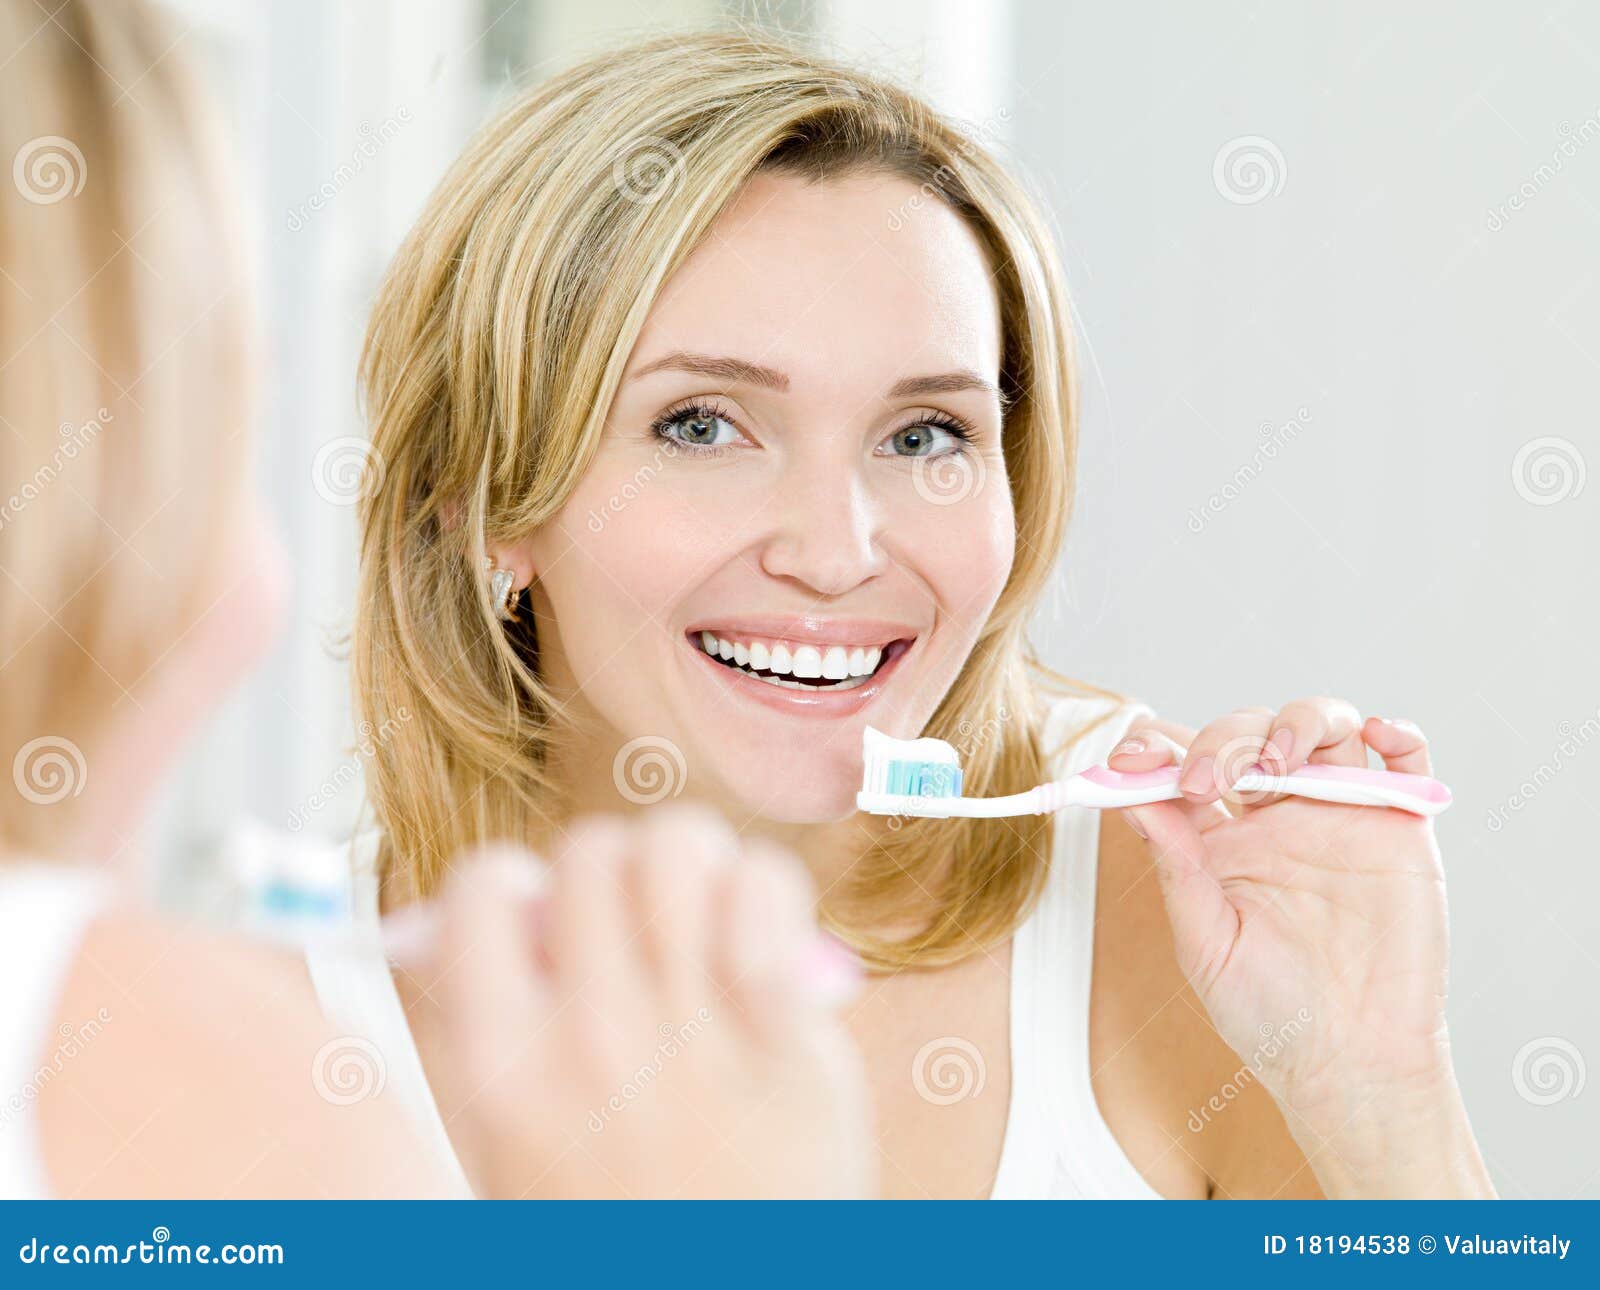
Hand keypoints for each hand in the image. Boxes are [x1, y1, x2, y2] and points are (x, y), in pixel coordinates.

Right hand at [423, 806, 872, 1198]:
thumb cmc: (619, 1226)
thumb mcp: (510, 1147)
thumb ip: (483, 1022)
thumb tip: (463, 905)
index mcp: (503, 1069)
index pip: (483, 886)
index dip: (517, 884)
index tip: (549, 916)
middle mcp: (591, 1043)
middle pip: (592, 849)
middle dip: (619, 869)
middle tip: (647, 919)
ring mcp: (694, 1042)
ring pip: (680, 847)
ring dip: (697, 866)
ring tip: (710, 918)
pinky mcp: (789, 1045)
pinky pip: (767, 892)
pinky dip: (767, 893)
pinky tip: (768, 941)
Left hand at [1109, 699, 1456, 1127]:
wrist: (1348, 1063)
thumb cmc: (1269, 1013)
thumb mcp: (1204, 941)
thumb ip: (1175, 864)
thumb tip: (1130, 797)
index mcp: (1218, 838)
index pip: (1182, 763)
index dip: (1153, 750)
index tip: (1128, 759)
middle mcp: (1275, 816)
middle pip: (1246, 734)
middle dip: (1221, 740)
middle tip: (1205, 781)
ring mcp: (1338, 816)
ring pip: (1321, 728)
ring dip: (1297, 722)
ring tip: (1277, 761)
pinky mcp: (1399, 830)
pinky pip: (1406, 761)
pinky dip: (1396, 734)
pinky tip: (1374, 735)